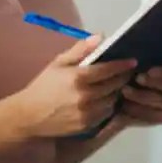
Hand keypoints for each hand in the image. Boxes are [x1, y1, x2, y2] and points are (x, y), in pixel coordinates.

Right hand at [10, 36, 136, 137]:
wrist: (28, 116)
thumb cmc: (44, 86)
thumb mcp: (58, 63)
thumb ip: (80, 50)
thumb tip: (101, 37)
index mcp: (79, 77)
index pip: (109, 69)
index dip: (123, 65)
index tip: (133, 61)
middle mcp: (86, 96)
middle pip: (114, 85)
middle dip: (122, 78)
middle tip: (126, 73)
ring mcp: (87, 112)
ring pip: (113, 100)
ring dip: (116, 92)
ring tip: (116, 86)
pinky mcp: (87, 125)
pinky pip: (106, 113)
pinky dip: (108, 105)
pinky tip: (105, 100)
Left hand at [119, 65, 161, 126]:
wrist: (129, 87)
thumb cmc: (140, 69)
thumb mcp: (143, 61)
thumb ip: (146, 59)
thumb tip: (140, 58)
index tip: (150, 71)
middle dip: (155, 84)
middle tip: (137, 79)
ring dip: (143, 97)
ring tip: (125, 90)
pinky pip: (154, 116)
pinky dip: (139, 110)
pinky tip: (126, 105)